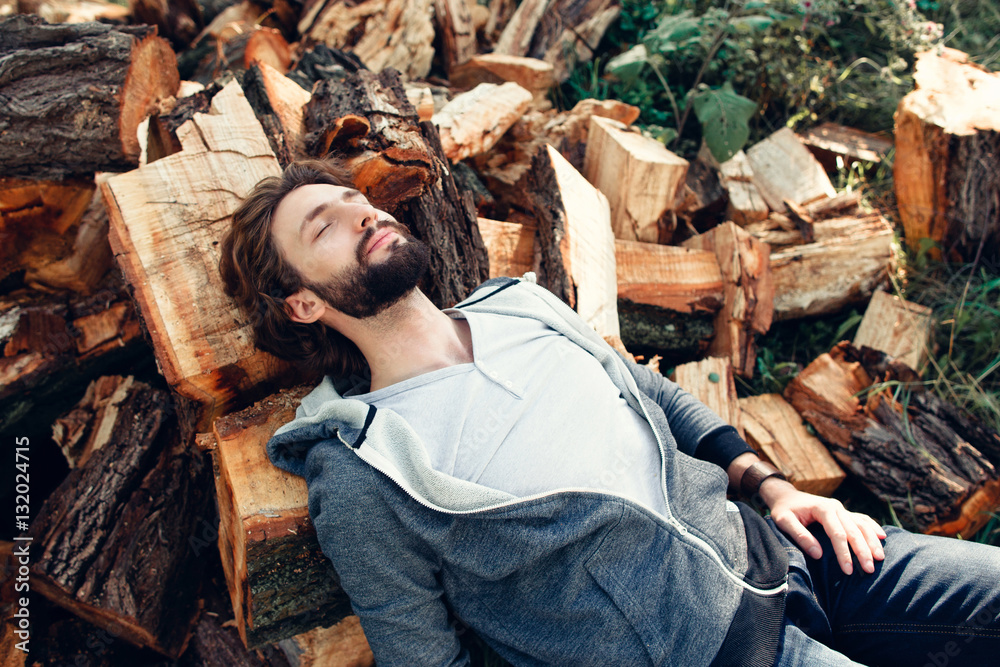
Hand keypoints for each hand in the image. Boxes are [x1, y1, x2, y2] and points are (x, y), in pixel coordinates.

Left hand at [759, 478, 886, 574]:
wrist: (786, 496)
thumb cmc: (783, 510)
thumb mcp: (783, 521)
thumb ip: (799, 535)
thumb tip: (818, 554)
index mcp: (823, 508)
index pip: (837, 533)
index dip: (844, 552)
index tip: (848, 570)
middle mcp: (836, 507)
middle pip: (854, 530)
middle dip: (863, 551)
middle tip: (869, 570)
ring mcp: (841, 509)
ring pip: (862, 525)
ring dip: (872, 541)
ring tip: (880, 558)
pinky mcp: (843, 513)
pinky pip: (862, 519)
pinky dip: (872, 527)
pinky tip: (882, 537)